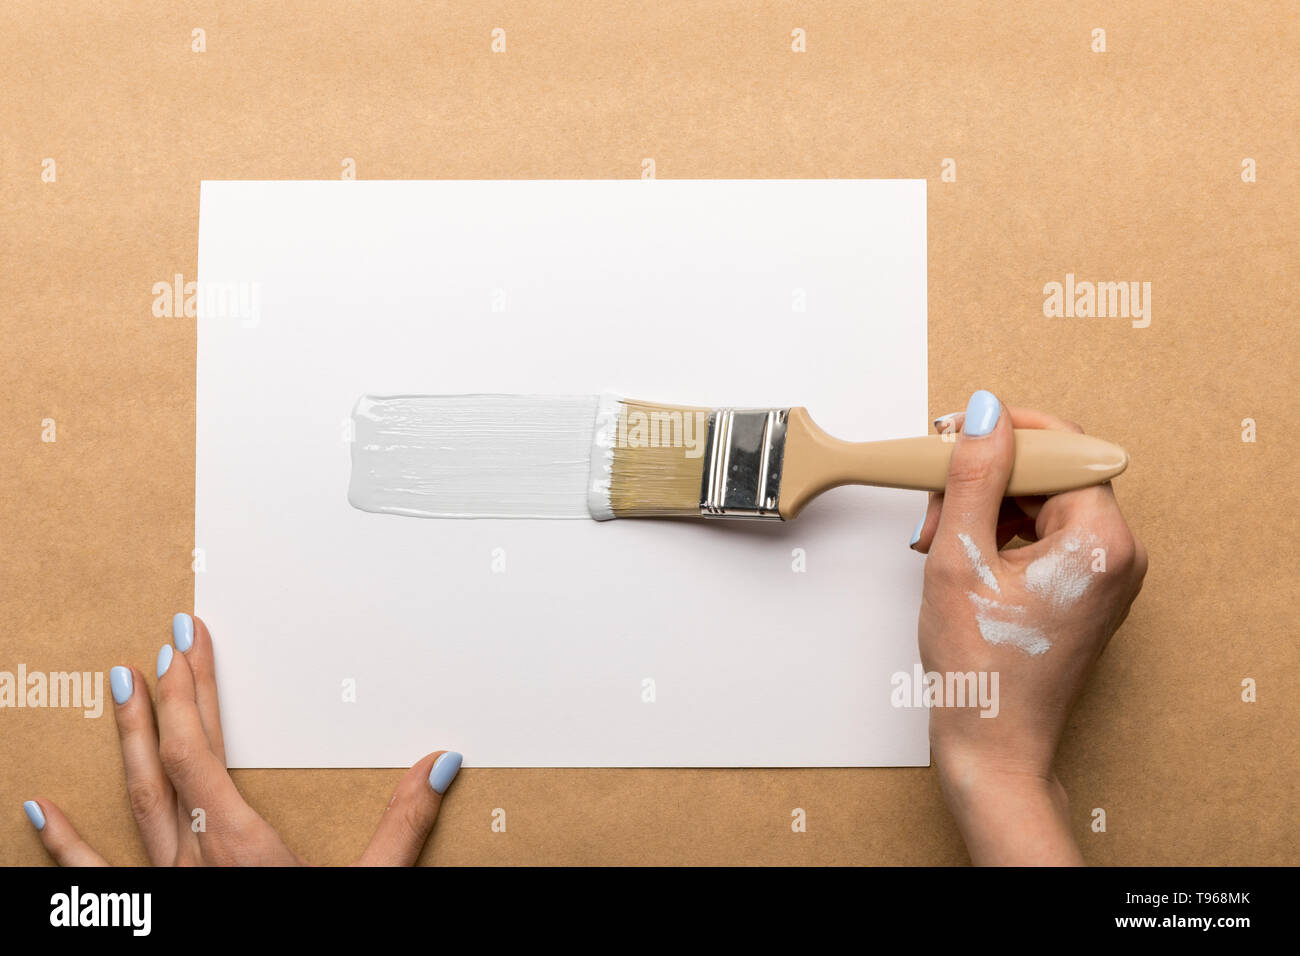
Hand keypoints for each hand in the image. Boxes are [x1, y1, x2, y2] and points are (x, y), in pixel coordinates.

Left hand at [21, 614, 461, 865]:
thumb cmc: (318, 946)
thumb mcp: (371, 886)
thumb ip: (403, 824)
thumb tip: (439, 762)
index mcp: (239, 845)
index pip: (198, 748)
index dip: (188, 690)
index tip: (185, 641)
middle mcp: (192, 858)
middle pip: (168, 760)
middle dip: (167, 696)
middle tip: (166, 643)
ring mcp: (166, 885)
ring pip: (136, 801)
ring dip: (128, 741)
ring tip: (118, 689)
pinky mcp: (152, 909)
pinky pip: (93, 875)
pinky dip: (60, 842)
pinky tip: (37, 810)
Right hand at [910, 390, 1146, 864]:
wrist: (991, 743)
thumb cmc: (982, 669)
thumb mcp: (960, 557)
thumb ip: (973, 476)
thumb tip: (985, 414)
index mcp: (1102, 541)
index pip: (1061, 448)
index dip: (1003, 435)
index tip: (956, 436)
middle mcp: (1117, 554)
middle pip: (1048, 476)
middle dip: (985, 481)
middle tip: (936, 506)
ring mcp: (1103, 575)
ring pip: (1039, 504)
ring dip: (984, 509)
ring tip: (941, 542)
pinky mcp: (1084, 591)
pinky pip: (1041, 536)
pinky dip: (998, 536)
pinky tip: (961, 558)